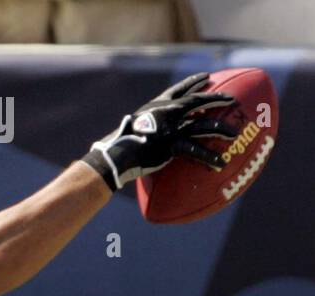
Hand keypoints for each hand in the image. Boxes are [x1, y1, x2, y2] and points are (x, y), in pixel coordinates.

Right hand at [83, 73, 239, 190]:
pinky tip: (220, 163)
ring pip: (203, 125)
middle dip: (218, 99)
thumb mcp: (134, 126)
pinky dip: (209, 157)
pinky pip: (196, 150)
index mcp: (158, 105)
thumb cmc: (120, 143)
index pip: (180, 89)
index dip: (194, 82)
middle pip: (198, 101)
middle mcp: (168, 112)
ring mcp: (172, 127)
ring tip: (234, 134)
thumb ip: (146, 125)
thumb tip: (147, 134)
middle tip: (232, 100)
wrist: (116, 153)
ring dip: (221, 129)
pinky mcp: (172, 144)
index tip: (207, 77)